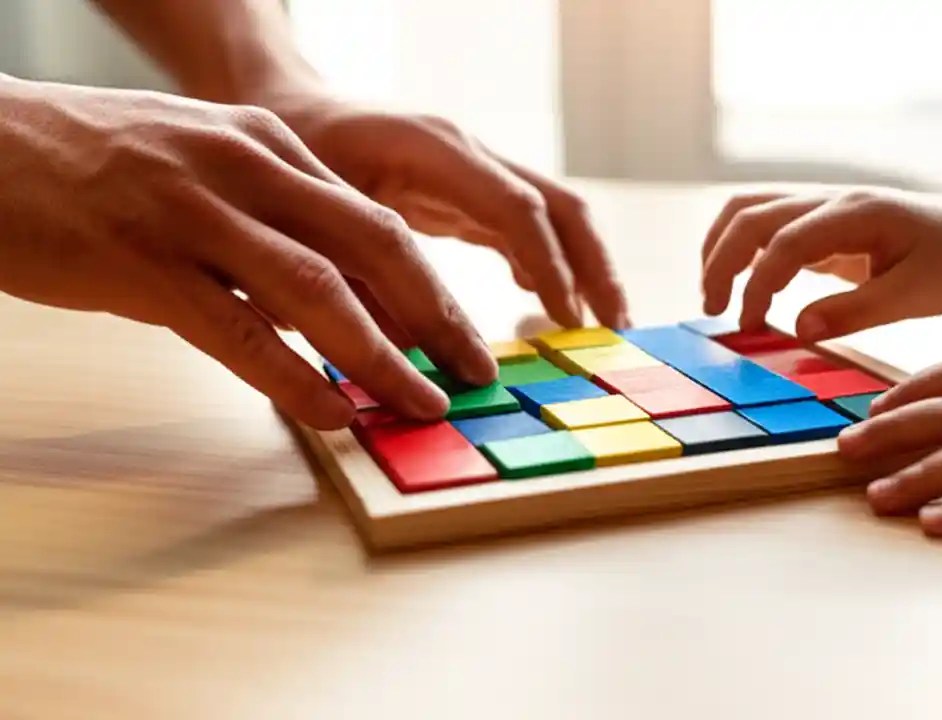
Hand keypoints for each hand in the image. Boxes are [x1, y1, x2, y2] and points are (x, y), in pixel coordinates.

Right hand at [0, 78, 494, 429]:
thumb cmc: (93, 162)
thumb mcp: (200, 166)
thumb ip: (269, 219)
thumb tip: (331, 302)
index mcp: (266, 144)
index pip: (373, 221)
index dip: (427, 287)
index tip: (460, 338)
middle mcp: (245, 170)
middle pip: (372, 246)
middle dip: (435, 316)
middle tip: (474, 373)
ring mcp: (195, 215)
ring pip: (317, 289)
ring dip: (381, 355)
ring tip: (422, 405)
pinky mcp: (141, 265)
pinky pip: (238, 330)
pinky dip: (293, 375)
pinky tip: (332, 412)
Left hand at [258, 92, 629, 329]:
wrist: (289, 104)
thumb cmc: (292, 146)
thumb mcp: (314, 203)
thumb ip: (362, 262)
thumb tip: (410, 341)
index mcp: (435, 147)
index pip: (517, 208)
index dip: (551, 267)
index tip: (569, 321)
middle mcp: (467, 153)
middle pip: (560, 206)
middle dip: (594, 267)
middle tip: (614, 327)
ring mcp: (474, 170)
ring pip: (554, 216)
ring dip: (584, 269)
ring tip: (601, 325)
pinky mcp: (468, 192)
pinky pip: (525, 228)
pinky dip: (548, 266)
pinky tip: (554, 307)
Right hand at [700, 187, 941, 339]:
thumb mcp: (917, 296)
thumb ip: (856, 312)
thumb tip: (797, 330)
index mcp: (857, 212)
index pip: (784, 241)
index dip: (757, 285)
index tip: (751, 328)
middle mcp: (834, 200)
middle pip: (750, 213)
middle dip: (720, 260)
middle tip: (713, 312)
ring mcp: (827, 208)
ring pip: (752, 211)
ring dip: (723, 249)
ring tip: (716, 299)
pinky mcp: (827, 225)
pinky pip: (770, 228)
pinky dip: (746, 254)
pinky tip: (747, 291)